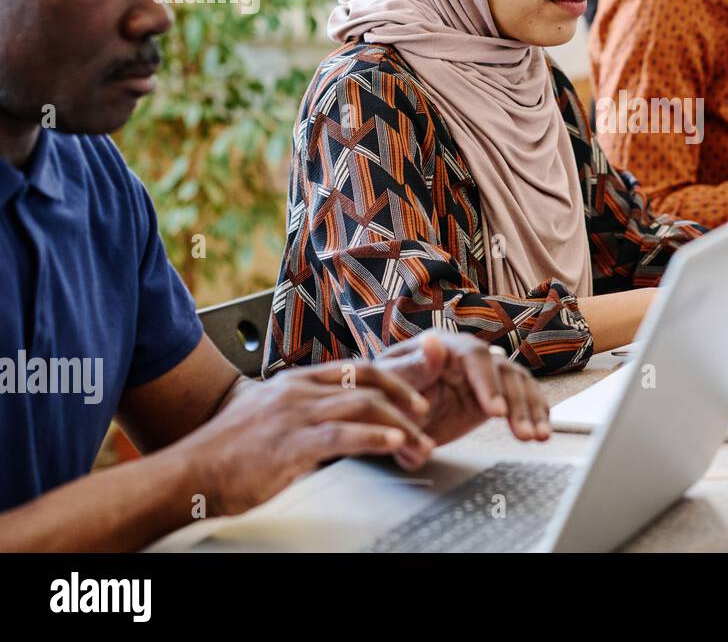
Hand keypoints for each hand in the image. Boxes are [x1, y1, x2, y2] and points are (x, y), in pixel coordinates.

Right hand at [179, 359, 433, 517]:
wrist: (188, 474)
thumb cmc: (225, 453)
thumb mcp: (267, 419)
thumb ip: (300, 414)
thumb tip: (332, 426)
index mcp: (294, 382)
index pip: (354, 368)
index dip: (389, 378)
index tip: (411, 394)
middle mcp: (298, 391)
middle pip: (366, 380)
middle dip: (404, 396)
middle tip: (424, 415)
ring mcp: (294, 414)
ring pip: (364, 405)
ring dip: (400, 425)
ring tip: (419, 442)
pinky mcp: (291, 443)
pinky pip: (344, 434)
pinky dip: (376, 437)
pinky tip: (394, 444)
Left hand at [375, 332, 549, 465]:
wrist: (389, 410)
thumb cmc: (385, 392)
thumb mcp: (391, 383)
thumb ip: (412, 367)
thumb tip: (432, 344)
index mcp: (445, 346)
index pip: (475, 356)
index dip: (489, 384)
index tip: (494, 412)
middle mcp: (471, 356)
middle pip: (504, 371)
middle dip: (516, 404)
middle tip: (522, 433)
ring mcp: (486, 375)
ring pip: (519, 385)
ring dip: (530, 411)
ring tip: (535, 437)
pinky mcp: (495, 395)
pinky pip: (523, 399)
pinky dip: (536, 414)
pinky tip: (543, 432)